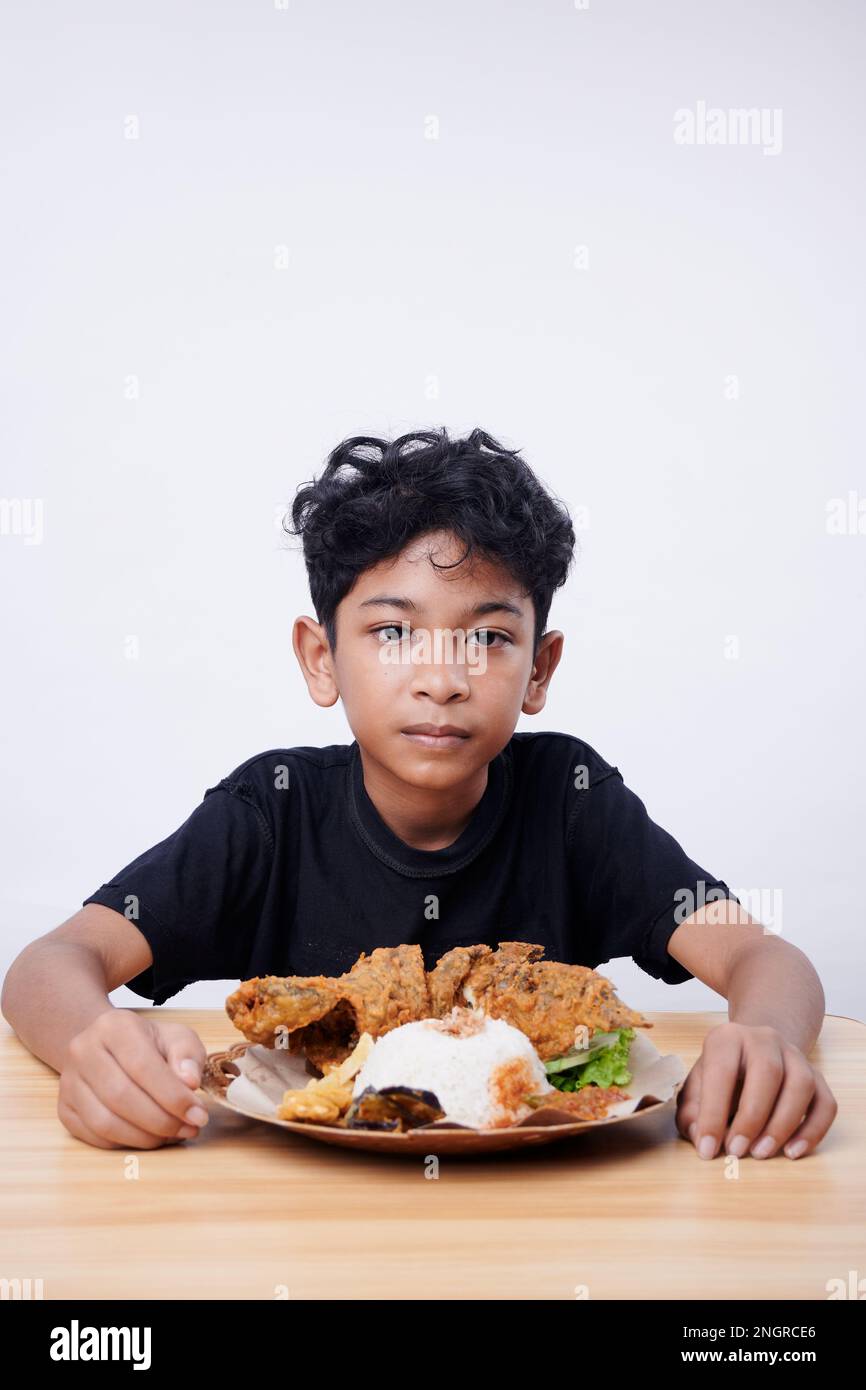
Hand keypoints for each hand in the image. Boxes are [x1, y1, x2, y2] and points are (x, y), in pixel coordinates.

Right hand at [58, 1009, 209, 1149]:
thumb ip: (187, 1056)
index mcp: (114, 1026)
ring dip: (145, 1137)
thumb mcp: (176, 1038)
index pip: (142, 1066)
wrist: (109, 1048)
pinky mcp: (65, 1110)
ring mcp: (69, 1082)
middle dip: (161, 1120)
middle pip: (121, 1097)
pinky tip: (150, 1137)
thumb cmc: (148, 1044)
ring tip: (173, 1135)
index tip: (198, 1114)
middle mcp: (83, 1050)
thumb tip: (189, 1082)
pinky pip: (95, 1137)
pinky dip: (127, 1143)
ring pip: (105, 1122)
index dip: (172, 1096)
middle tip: (189, 1129)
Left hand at [675, 1022, 836, 1160]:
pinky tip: (792, 1152)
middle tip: (737, 1151)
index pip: (721, 1072)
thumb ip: (692, 1112)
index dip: (713, 1113)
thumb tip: (701, 1136)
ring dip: (783, 1124)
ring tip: (762, 1152)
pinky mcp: (817, 1076)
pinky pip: (825, 1104)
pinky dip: (812, 1131)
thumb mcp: (696, 1087)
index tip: (708, 1148)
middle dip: (751, 1117)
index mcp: (727, 1038)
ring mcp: (795, 1055)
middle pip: (768, 1072)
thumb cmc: (720, 1076)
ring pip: (801, 1085)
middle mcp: (764, 1039)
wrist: (753, 1051)